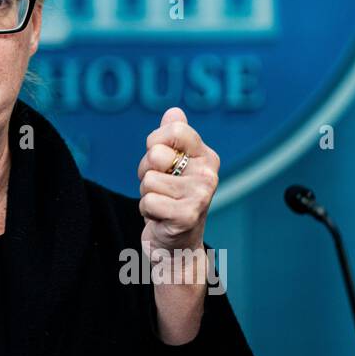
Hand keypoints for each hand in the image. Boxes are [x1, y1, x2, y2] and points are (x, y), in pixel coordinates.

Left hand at [135, 106, 219, 255]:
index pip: (174, 130)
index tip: (160, 159)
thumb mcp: (171, 165)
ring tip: (161, 203)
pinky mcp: (187, 216)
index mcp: (206, 156)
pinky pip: (148, 201)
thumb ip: (172, 137)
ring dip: (147, 194)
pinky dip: (147, 211)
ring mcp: (200, 195)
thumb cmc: (170, 198)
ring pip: (149, 180)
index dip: (154, 143)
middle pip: (155, 155)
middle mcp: (208, 174)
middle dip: (147, 171)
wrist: (176, 244)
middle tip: (160, 186)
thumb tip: (174, 111)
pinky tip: (160, 217)